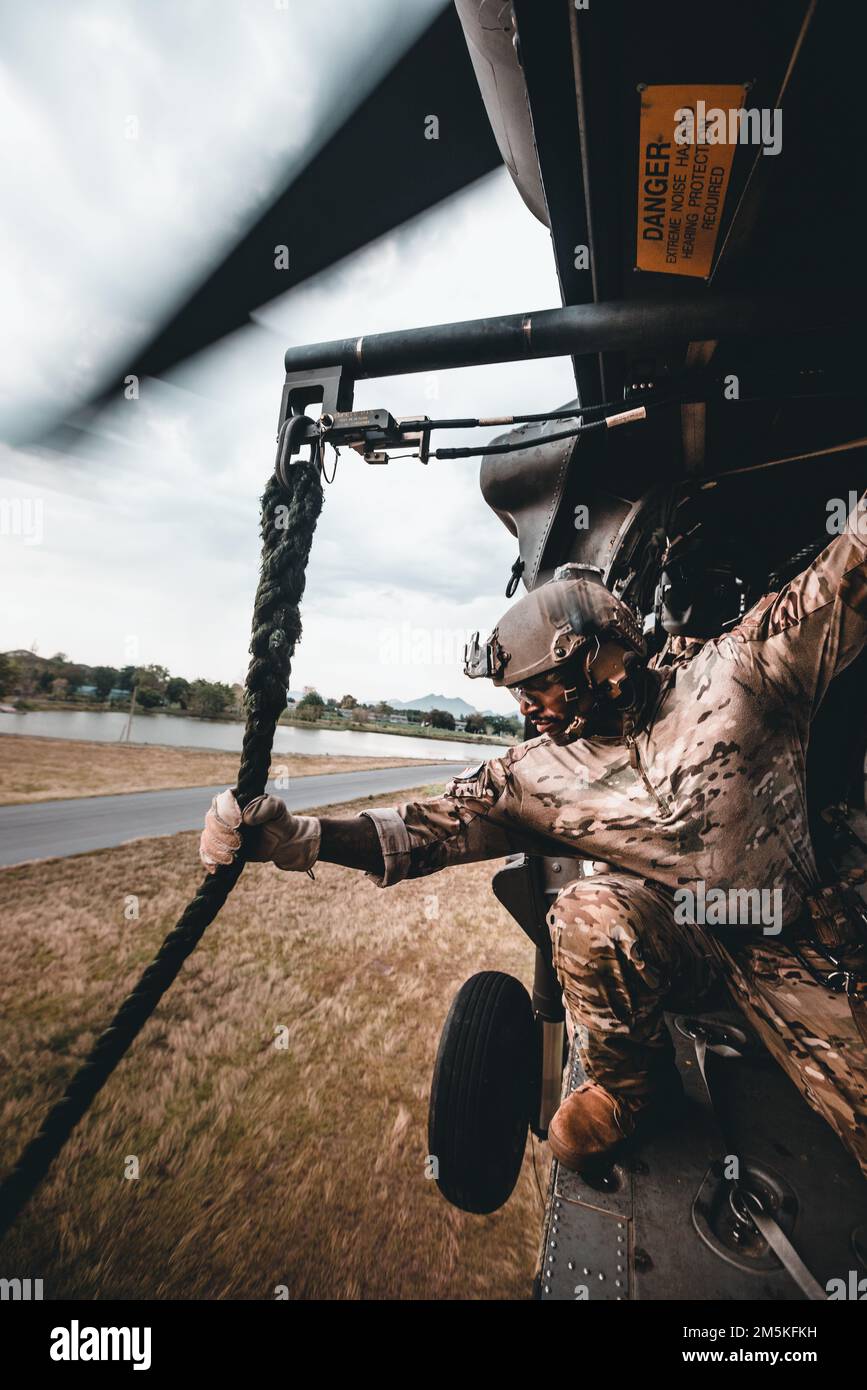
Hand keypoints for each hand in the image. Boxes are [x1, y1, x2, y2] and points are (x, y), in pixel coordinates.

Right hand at [199, 789, 320, 873]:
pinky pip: (207, 852)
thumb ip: (267, 806)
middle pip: (211, 819)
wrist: (282, 841)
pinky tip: (220, 866)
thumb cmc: (279, 820)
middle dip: (222, 833)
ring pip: (208, 837)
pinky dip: (210, 859)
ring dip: (217, 848)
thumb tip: (246, 817)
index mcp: (236, 798)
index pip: (222, 801)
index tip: (238, 823)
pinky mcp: (220, 847)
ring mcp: (220, 830)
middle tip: (237, 843)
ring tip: (232, 856)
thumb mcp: (278, 808)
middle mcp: (223, 813)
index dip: (227, 811)